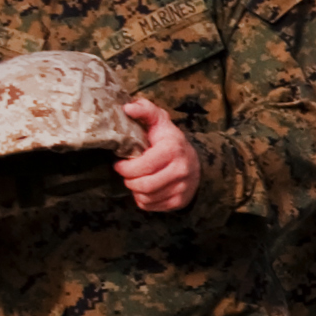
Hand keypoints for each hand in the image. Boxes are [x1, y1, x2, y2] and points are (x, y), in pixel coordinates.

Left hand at [114, 98, 200, 212]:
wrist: (195, 161)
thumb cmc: (169, 140)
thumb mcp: (159, 121)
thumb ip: (144, 110)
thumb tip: (128, 108)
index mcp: (173, 149)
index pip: (142, 167)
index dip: (124, 168)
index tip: (120, 163)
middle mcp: (182, 170)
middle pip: (143, 186)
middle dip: (129, 180)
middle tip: (127, 173)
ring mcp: (183, 188)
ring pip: (146, 197)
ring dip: (135, 190)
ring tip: (137, 180)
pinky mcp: (180, 201)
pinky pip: (151, 206)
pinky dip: (143, 199)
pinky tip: (146, 189)